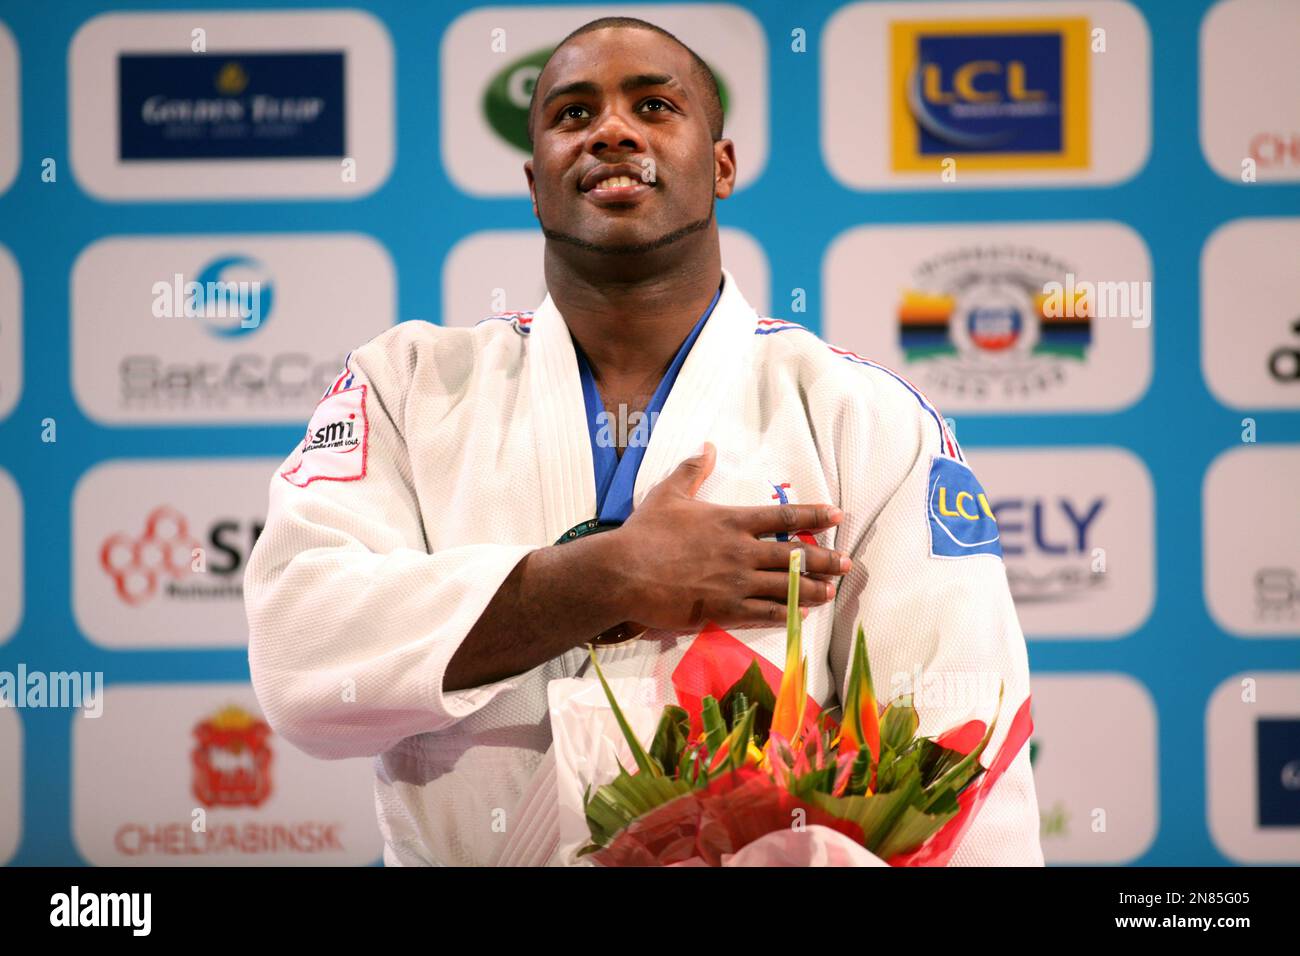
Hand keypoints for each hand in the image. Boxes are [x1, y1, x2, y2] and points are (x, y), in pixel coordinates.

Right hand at [604, 442, 850, 630]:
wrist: (622, 572)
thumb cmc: (643, 533)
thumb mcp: (668, 494)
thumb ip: (692, 470)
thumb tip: (707, 447)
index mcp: (730, 521)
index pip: (783, 517)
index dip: (814, 515)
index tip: (837, 515)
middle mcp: (740, 551)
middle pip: (795, 555)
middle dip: (825, 558)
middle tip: (847, 562)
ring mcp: (735, 583)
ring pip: (786, 586)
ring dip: (813, 588)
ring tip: (832, 590)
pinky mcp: (724, 610)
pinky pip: (765, 613)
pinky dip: (788, 613)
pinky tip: (803, 614)